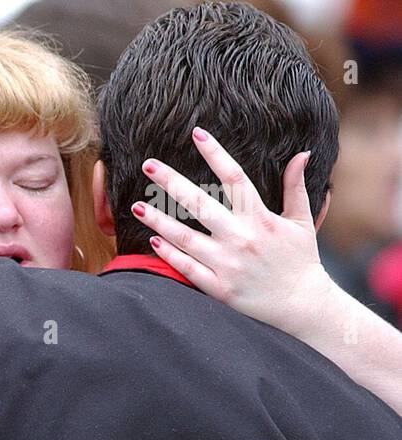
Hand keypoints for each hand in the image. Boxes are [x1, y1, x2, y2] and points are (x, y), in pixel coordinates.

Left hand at [132, 127, 336, 337]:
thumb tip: (301, 154)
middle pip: (200, 203)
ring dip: (159, 220)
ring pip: (185, 237)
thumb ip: (295, 187)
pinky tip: (153, 240)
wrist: (302, 306)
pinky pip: (186, 268)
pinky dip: (169, 254)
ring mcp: (227, 264)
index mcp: (260, 218)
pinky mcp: (217, 288)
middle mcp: (241, 238)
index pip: (234, 178)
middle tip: (148, 164)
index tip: (197, 133)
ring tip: (138, 206)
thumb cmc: (300, 261)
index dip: (215, 153)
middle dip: (172, 182)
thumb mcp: (302, 221)